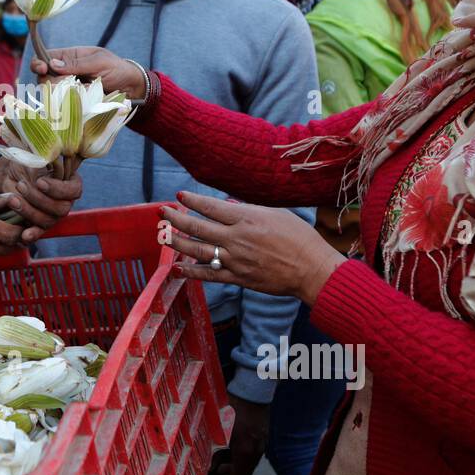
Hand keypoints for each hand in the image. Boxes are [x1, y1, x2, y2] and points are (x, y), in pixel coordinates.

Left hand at [0, 157, 82, 243]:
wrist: (11, 175)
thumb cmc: (27, 161)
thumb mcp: (36, 154)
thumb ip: (46, 155)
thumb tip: (49, 152)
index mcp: (70, 182)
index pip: (74, 190)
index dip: (58, 189)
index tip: (39, 182)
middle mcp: (65, 200)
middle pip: (61, 209)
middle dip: (39, 199)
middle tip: (21, 185)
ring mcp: (53, 214)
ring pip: (48, 220)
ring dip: (29, 211)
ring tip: (12, 199)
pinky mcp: (39, 224)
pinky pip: (39, 233)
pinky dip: (32, 235)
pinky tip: (24, 235)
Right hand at [28, 45, 146, 100]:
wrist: (131, 89)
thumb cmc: (117, 69)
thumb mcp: (100, 61)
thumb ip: (77, 63)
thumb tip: (52, 65)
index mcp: (68, 57)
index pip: (44, 58)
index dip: (38, 63)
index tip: (43, 69)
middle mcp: (64, 73)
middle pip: (43, 79)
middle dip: (53, 82)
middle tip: (71, 82)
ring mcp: (68, 89)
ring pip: (52, 94)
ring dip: (64, 93)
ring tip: (84, 90)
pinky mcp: (74, 103)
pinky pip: (64, 106)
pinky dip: (71, 104)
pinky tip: (84, 100)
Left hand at [161, 191, 345, 304]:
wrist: (312, 270)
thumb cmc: (300, 238)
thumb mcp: (276, 214)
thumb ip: (248, 210)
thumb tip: (227, 206)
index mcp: (247, 218)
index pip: (211, 207)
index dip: (192, 200)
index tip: (179, 196)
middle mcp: (236, 238)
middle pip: (197, 227)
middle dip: (175, 218)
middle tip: (161, 212)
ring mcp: (235, 260)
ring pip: (197, 250)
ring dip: (177, 242)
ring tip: (163, 235)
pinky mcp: (238, 278)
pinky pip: (209, 275)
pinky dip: (191, 271)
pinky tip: (177, 268)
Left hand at [216, 395, 270, 474]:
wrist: (254, 387)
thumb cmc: (233, 403)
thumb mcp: (219, 424)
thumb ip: (212, 442)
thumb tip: (204, 458)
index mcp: (246, 449)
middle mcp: (257, 448)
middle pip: (245, 471)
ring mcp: (261, 441)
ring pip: (248, 462)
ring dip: (233, 466)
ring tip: (217, 467)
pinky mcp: (262, 434)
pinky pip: (251, 452)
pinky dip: (239, 456)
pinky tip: (227, 452)